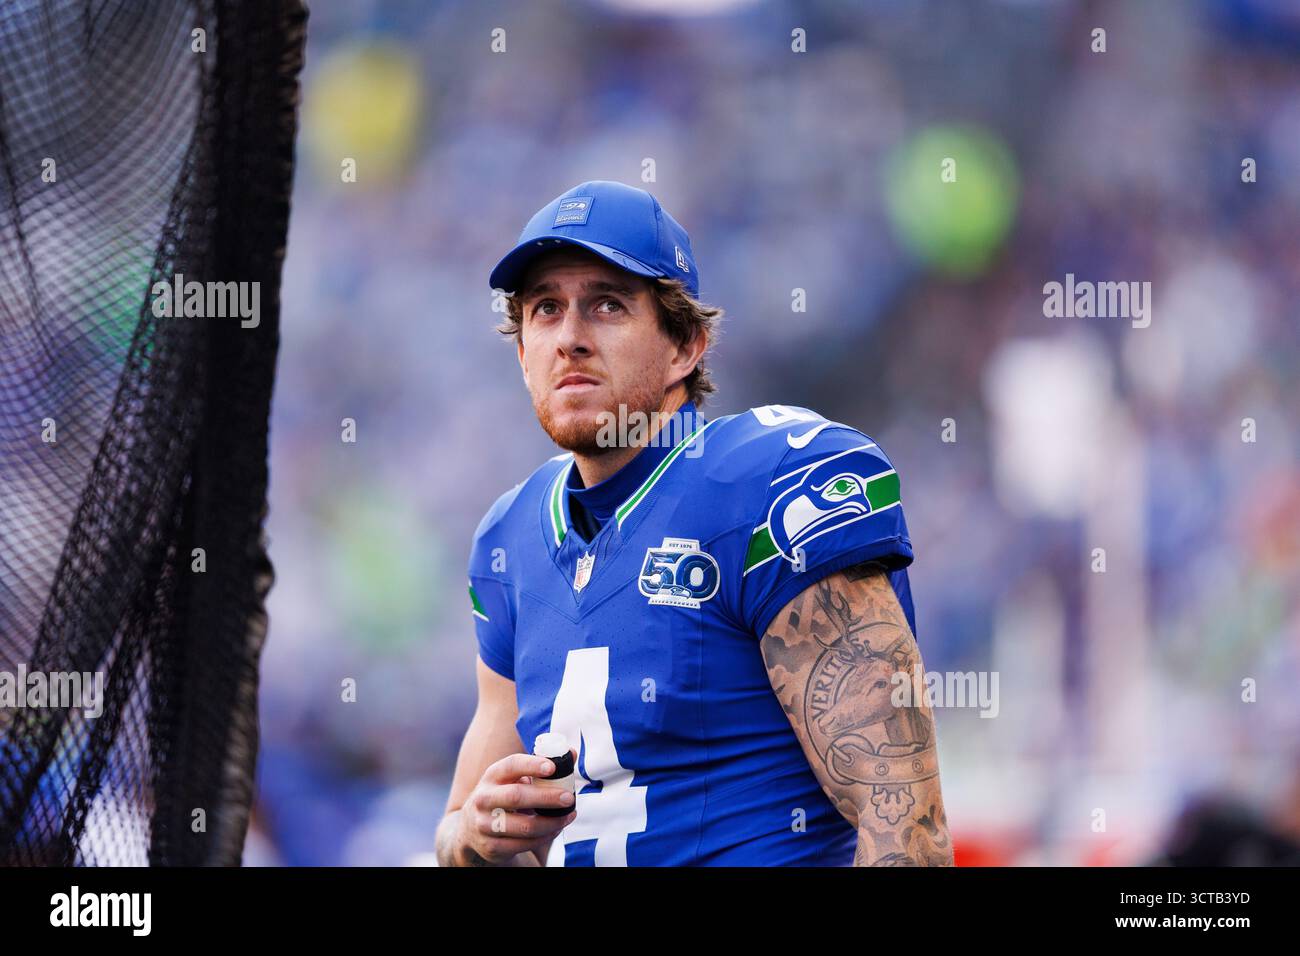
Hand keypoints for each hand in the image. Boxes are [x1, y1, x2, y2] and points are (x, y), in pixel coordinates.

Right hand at [452, 751, 576, 865]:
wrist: (471, 830)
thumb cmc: (502, 797)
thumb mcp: (513, 779)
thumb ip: (541, 768)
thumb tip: (571, 753)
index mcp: (492, 776)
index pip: (511, 765)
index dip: (532, 765)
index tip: (553, 767)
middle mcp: (483, 799)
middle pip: (516, 796)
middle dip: (546, 797)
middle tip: (569, 797)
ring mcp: (484, 825)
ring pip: (524, 826)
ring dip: (551, 822)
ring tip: (569, 816)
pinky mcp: (491, 847)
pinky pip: (524, 844)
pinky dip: (545, 837)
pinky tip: (557, 829)